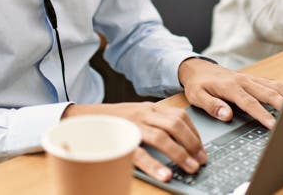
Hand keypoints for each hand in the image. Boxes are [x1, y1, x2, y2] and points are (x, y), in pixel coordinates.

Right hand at [62, 102, 205, 181]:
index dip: (194, 133)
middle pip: (175, 125)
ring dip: (180, 154)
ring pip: (162, 137)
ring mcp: (132, 125)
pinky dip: (155, 165)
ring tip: (190, 168)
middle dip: (192, 144)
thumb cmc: (111, 121)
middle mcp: (143, 113)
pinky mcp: (120, 139)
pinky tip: (165, 174)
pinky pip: (140, 153)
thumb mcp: (136, 116)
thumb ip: (155, 123)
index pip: (180, 116)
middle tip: (201, 161)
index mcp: (150, 108)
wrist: (80, 119)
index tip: (202, 149)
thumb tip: (179, 142)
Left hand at [177, 58, 282, 129]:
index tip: (272, 125)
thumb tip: (227, 115)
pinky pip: (273, 83)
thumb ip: (212, 106)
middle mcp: (244, 80)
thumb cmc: (198, 84)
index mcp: (231, 86)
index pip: (250, 102)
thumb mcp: (197, 96)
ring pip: (274, 86)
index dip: (262, 114)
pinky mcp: (255, 79)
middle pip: (269, 93)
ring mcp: (251, 78)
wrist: (198, 68)